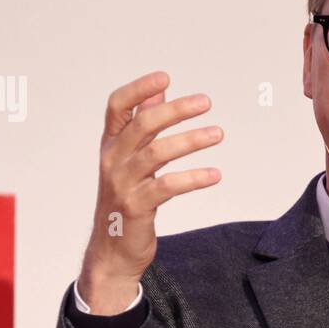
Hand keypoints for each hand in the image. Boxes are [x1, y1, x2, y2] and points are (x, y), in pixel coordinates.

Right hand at [77, 71, 222, 312]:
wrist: (112, 250)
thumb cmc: (126, 200)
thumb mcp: (131, 160)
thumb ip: (143, 127)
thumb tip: (160, 93)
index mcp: (111, 145)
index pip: (117, 107)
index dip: (139, 89)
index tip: (166, 77)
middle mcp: (112, 160)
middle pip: (142, 125)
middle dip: (175, 110)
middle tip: (206, 102)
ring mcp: (122, 184)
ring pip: (157, 153)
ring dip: (191, 140)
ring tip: (218, 133)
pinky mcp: (136, 207)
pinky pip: (167, 187)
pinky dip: (193, 178)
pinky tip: (215, 175)